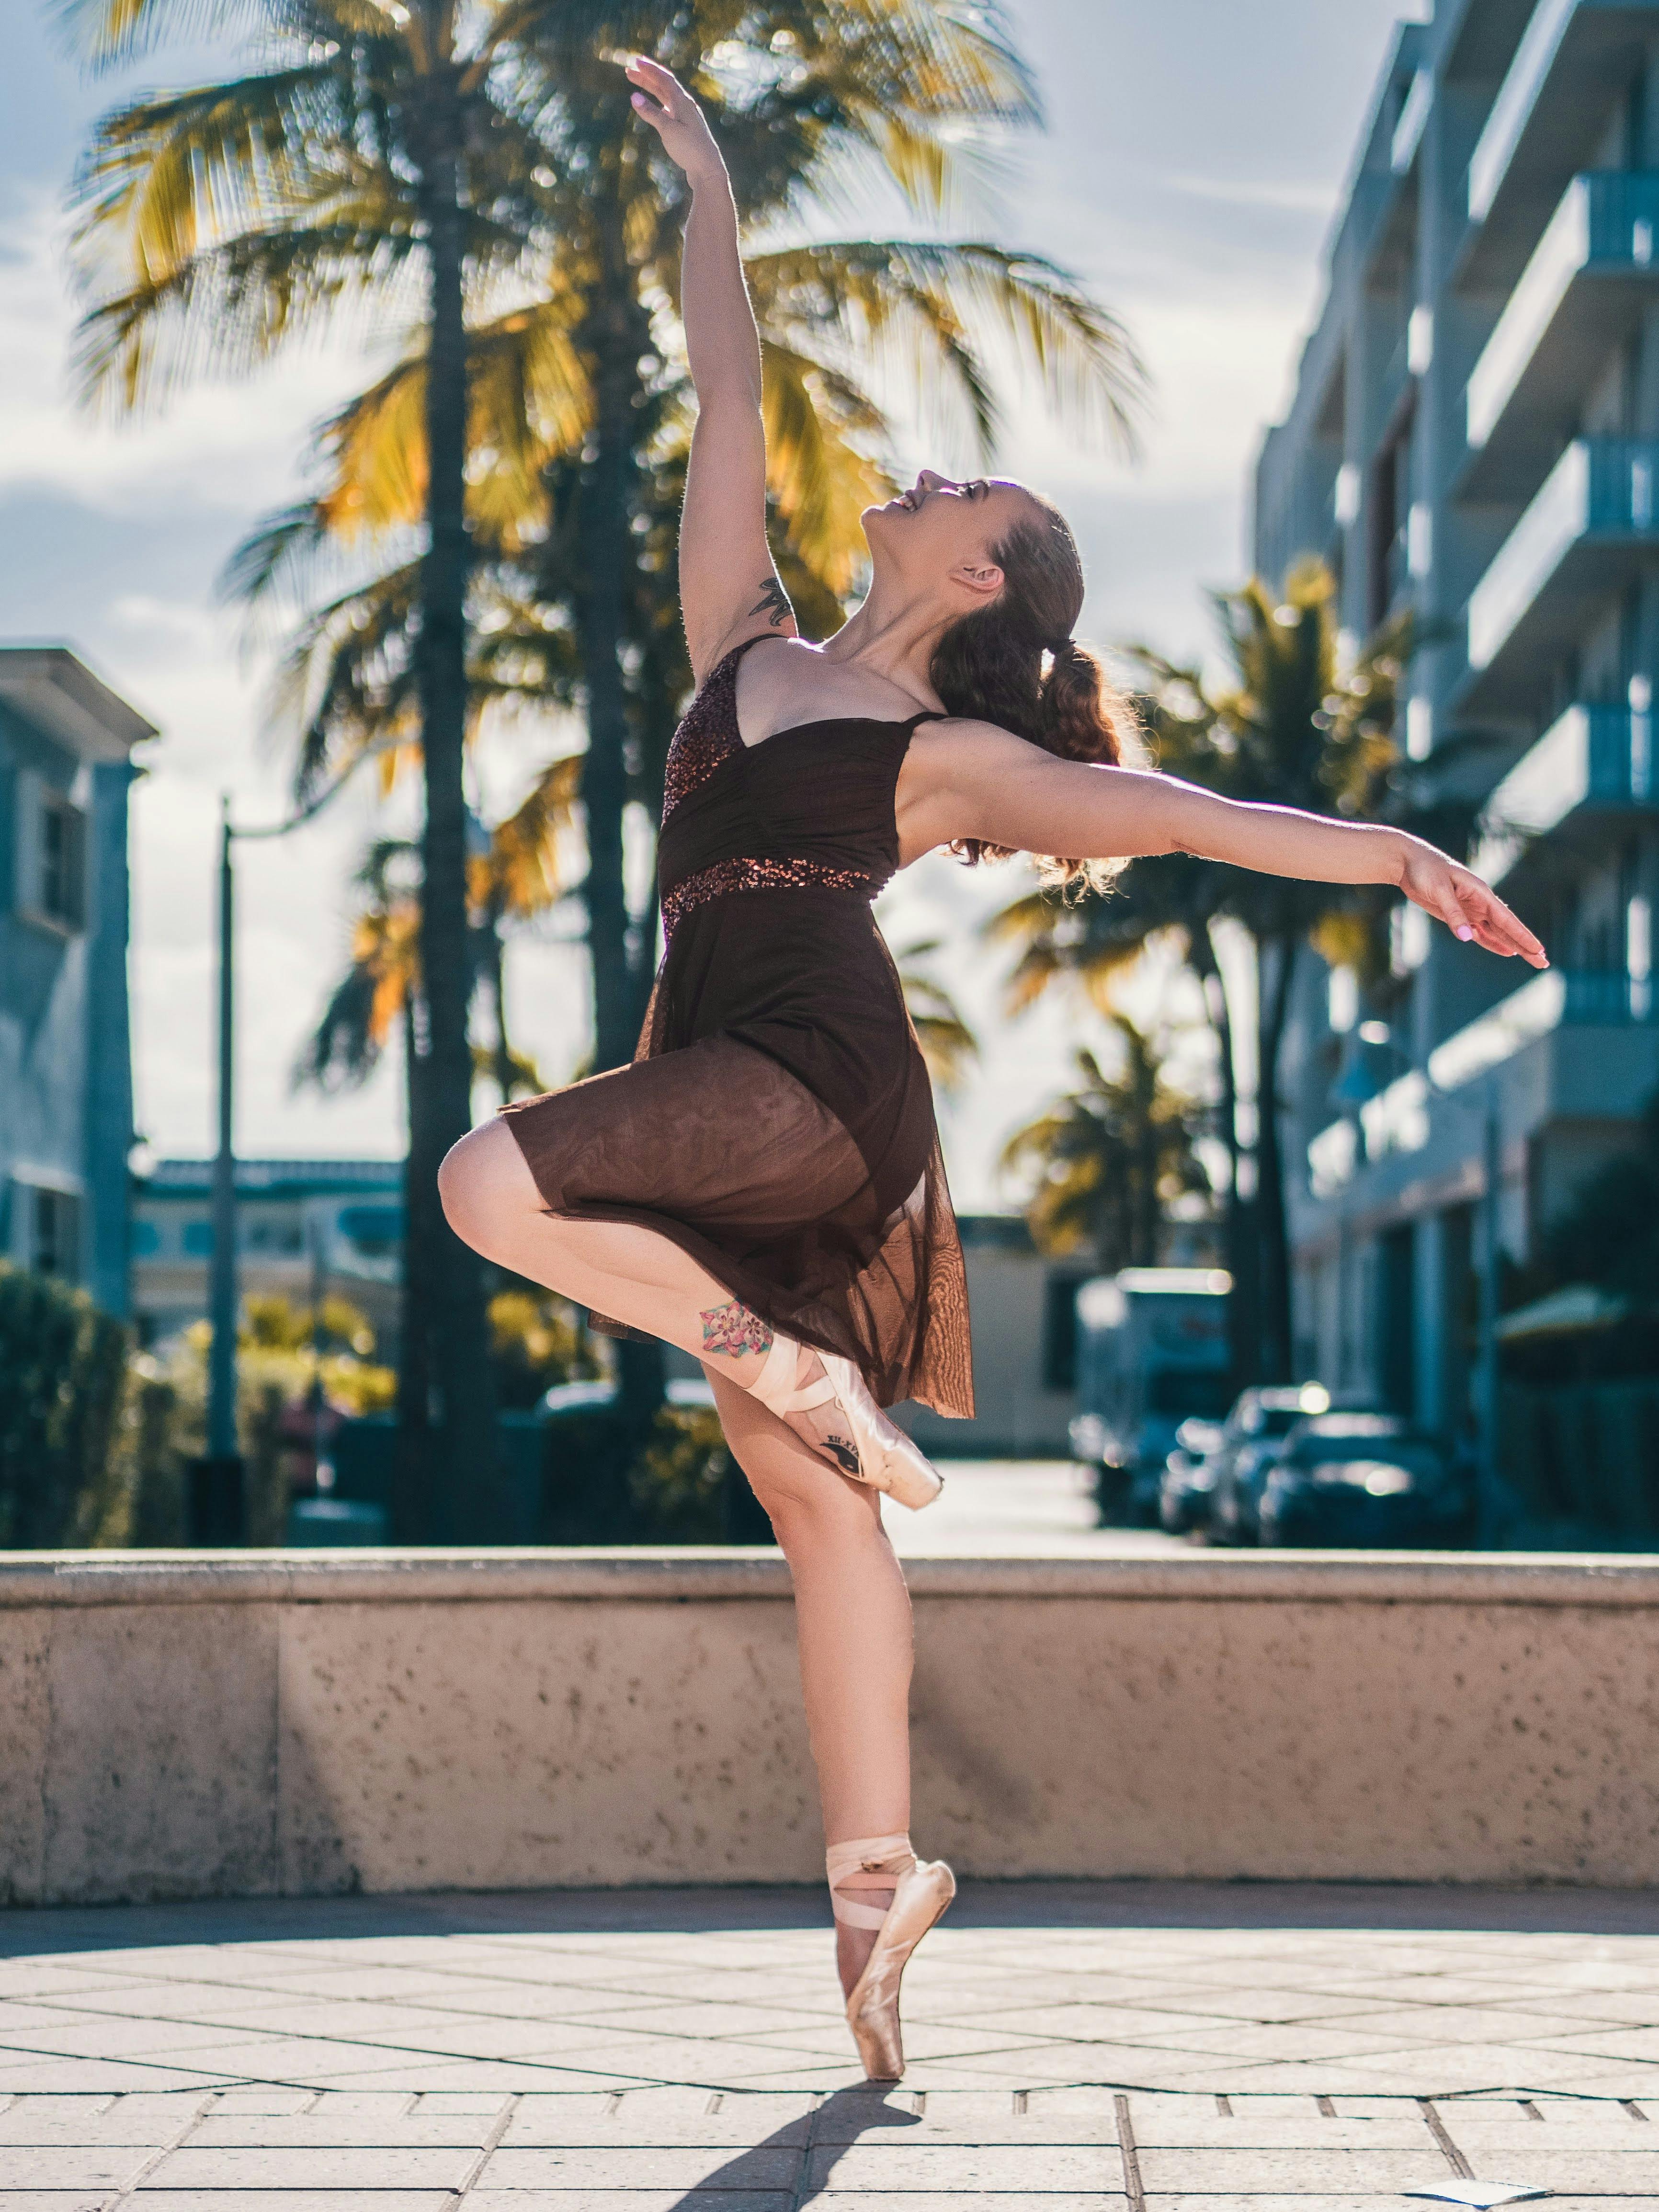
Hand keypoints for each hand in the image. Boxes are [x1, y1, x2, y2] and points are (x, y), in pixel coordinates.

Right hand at [623, 54, 723, 184]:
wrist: (707, 170)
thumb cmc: (690, 149)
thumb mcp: (668, 130)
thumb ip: (651, 113)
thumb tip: (633, 97)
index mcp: (683, 102)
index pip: (665, 79)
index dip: (650, 70)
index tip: (636, 62)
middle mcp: (685, 106)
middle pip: (664, 86)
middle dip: (647, 77)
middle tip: (631, 70)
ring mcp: (685, 117)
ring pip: (665, 97)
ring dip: (650, 89)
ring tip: (636, 83)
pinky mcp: (685, 129)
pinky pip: (669, 109)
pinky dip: (657, 104)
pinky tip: (652, 105)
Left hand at [1397, 839, 1548, 966]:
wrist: (1408, 862)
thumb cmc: (1425, 870)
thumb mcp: (1439, 890)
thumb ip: (1453, 914)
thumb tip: (1467, 938)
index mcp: (1481, 893)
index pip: (1507, 919)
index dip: (1523, 936)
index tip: (1538, 950)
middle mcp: (1480, 903)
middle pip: (1507, 928)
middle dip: (1525, 945)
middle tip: (1543, 962)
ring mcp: (1471, 910)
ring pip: (1497, 932)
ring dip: (1513, 945)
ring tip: (1531, 958)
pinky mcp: (1458, 915)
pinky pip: (1479, 933)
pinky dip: (1493, 942)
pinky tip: (1506, 951)